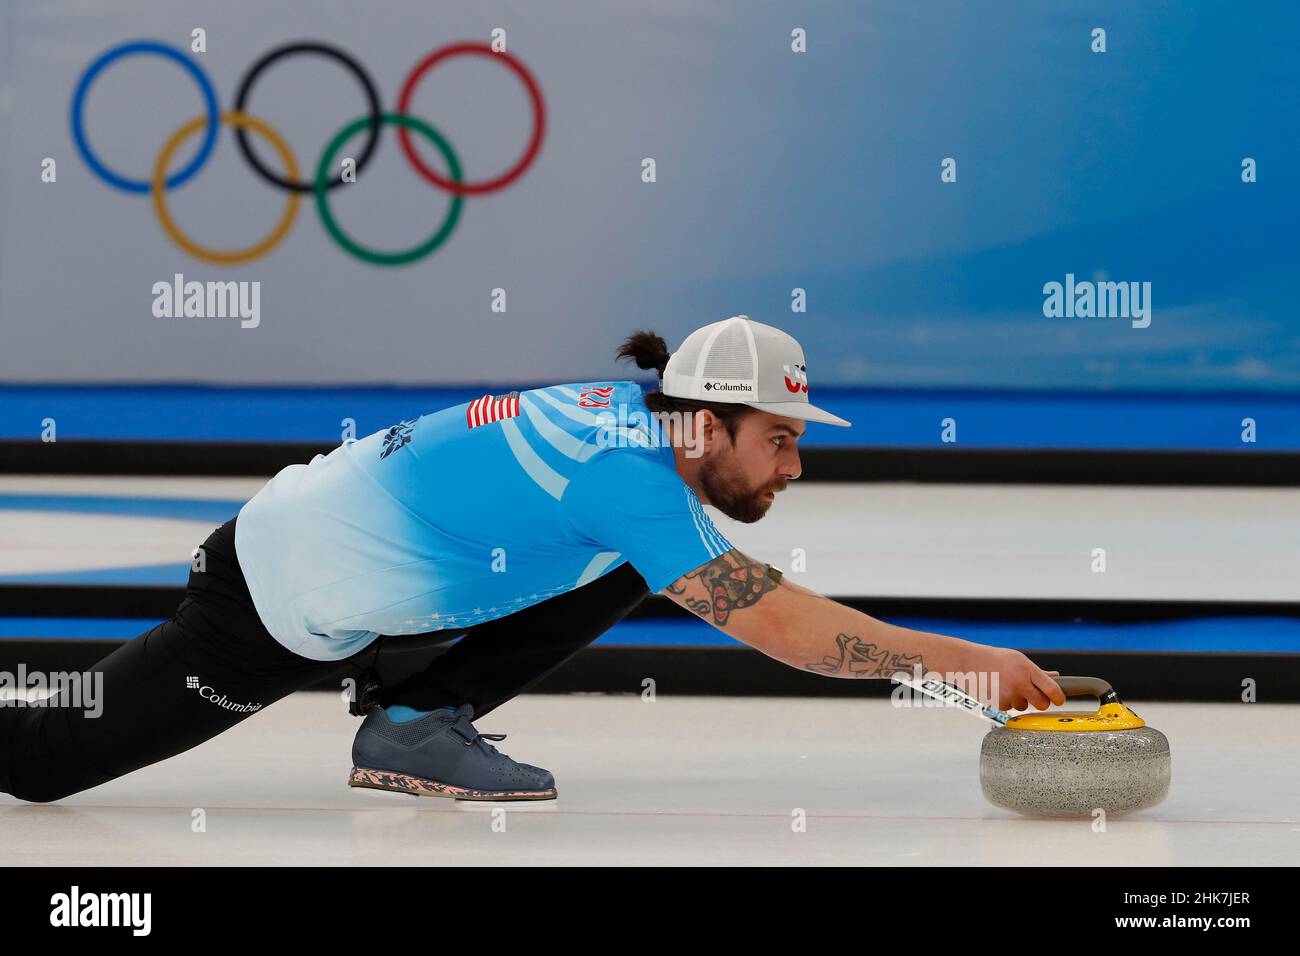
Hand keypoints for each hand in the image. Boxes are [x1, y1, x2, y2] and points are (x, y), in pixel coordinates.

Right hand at [950, 644, 1065, 711]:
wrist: (967, 661)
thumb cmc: (993, 658)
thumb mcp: (1017, 659)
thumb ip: (1036, 671)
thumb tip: (1055, 677)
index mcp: (1027, 669)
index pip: (1053, 689)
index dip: (1059, 698)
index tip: (1059, 700)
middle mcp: (1020, 683)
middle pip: (1042, 703)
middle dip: (1039, 702)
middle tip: (1032, 695)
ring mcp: (1009, 694)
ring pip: (1023, 706)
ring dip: (1018, 700)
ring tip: (1004, 685)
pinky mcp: (999, 703)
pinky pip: (1009, 708)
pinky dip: (1004, 702)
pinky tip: (996, 690)